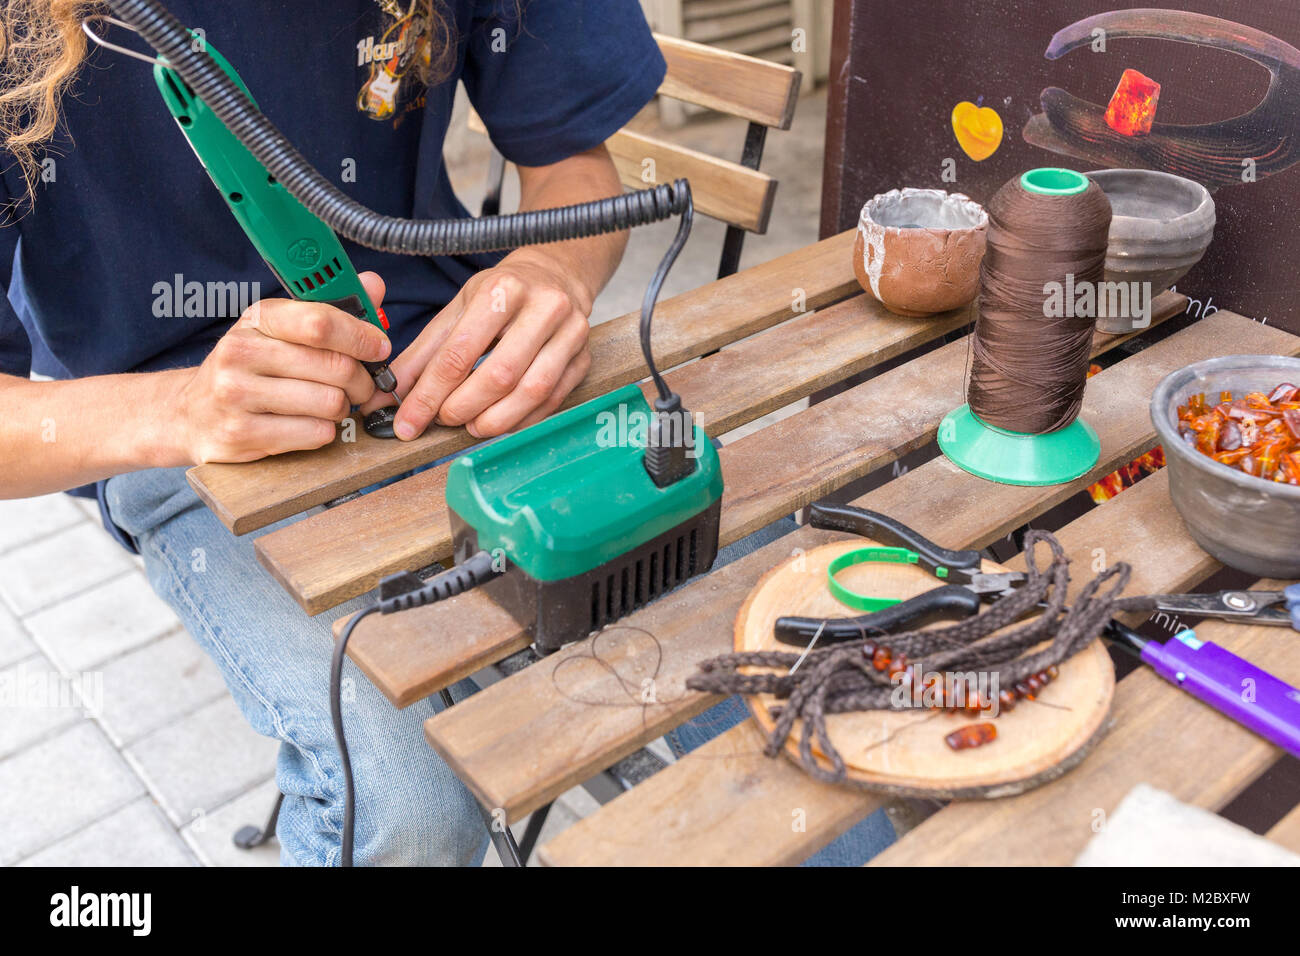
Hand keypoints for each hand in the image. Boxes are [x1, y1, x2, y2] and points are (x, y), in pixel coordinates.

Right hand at [174, 273, 391, 462]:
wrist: (191, 413)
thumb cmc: (250, 368)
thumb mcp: (281, 330)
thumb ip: (330, 309)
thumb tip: (373, 284)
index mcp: (257, 319)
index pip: (320, 322)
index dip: (362, 336)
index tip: (379, 347)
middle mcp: (241, 352)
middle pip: (335, 367)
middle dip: (362, 380)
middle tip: (363, 386)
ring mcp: (237, 395)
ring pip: (330, 403)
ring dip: (343, 408)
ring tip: (332, 404)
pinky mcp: (241, 434)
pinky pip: (315, 434)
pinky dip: (324, 431)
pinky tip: (310, 423)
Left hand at [362, 249, 592, 438]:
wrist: (558, 275)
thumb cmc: (503, 294)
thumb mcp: (458, 309)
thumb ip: (424, 353)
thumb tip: (391, 394)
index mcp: (502, 289)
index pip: (460, 352)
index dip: (430, 393)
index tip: (409, 422)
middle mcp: (543, 307)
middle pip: (498, 375)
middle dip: (464, 407)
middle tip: (445, 421)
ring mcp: (570, 333)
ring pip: (530, 391)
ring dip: (495, 419)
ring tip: (472, 426)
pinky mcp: (584, 358)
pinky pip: (553, 400)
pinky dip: (522, 420)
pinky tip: (501, 421)